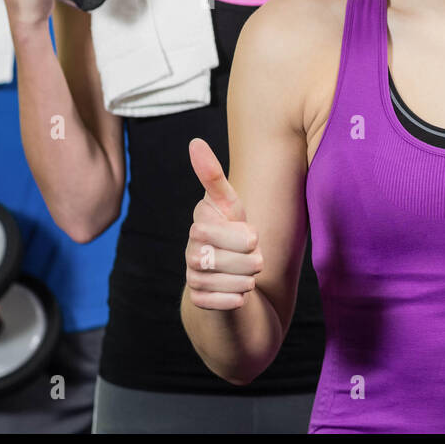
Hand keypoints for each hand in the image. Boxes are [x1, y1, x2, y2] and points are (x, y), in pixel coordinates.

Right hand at [183, 138, 262, 310]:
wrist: (230, 276)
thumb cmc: (234, 234)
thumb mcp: (231, 205)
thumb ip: (213, 176)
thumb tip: (193, 141)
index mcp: (199, 225)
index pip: (237, 234)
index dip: (249, 237)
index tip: (249, 236)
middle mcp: (190, 251)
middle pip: (238, 260)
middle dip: (253, 260)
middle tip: (253, 258)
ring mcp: (192, 277)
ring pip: (237, 282)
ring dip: (250, 278)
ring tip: (246, 273)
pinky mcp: (198, 301)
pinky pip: (229, 302)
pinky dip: (240, 299)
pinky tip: (238, 293)